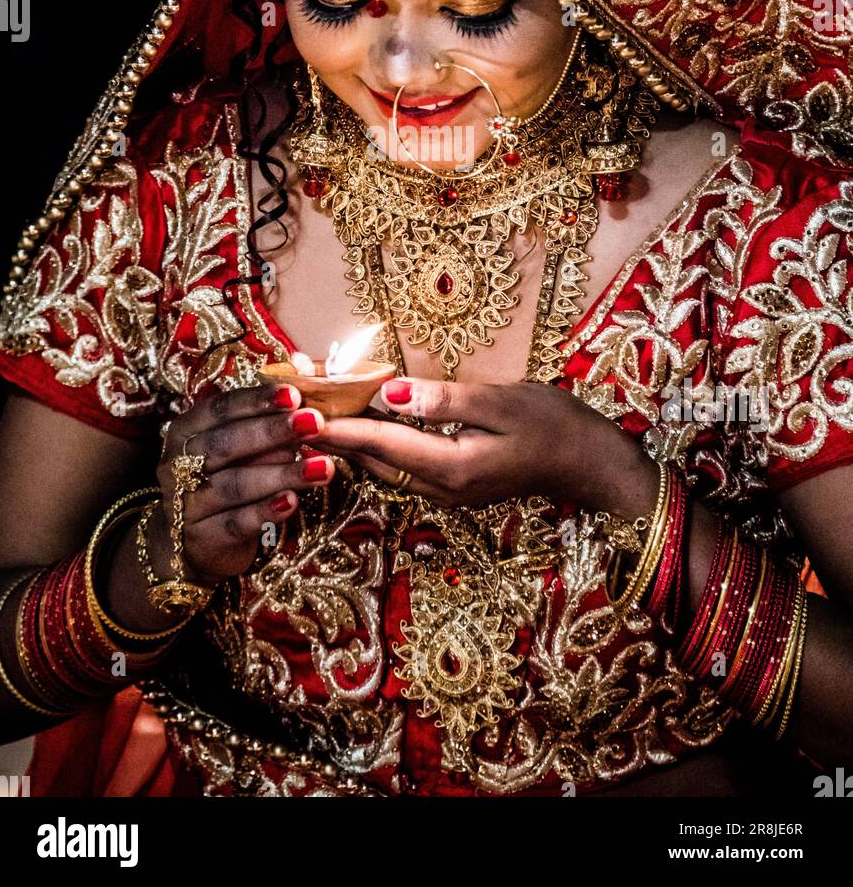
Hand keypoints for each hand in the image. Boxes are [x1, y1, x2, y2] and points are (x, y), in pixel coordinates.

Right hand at [153, 383, 334, 585]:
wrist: (196, 541)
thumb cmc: (227, 477)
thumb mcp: (241, 443)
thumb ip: (266, 413)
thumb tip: (304, 373)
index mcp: (186, 430)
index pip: (220, 409)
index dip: (257, 400)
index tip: (295, 394)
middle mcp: (178, 464)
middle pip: (226, 443)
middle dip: (272, 431)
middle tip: (315, 423)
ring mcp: (185, 503)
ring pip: (234, 484)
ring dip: (281, 474)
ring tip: (322, 467)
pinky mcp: (201, 538)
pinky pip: (235, 523)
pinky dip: (265, 512)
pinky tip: (293, 501)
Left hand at [310, 376, 590, 509]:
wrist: (591, 463)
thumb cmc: (555, 424)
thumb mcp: (503, 401)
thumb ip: (445, 400)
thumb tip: (390, 393)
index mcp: (453, 468)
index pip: (380, 444)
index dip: (337, 428)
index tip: (300, 416)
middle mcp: (443, 489)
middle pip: (373, 461)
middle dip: (333, 437)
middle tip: (294, 412)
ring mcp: (449, 494)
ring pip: (385, 468)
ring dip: (351, 443)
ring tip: (317, 417)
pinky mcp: (456, 488)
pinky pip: (402, 468)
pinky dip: (376, 447)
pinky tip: (363, 428)